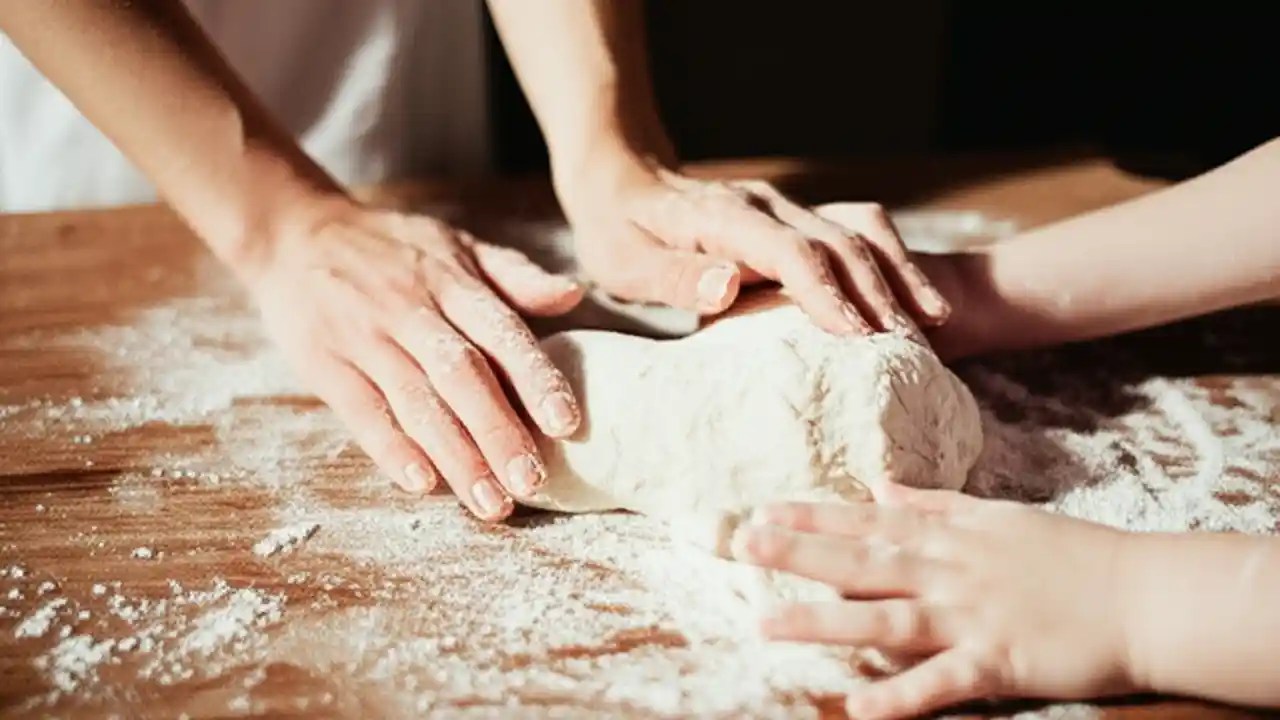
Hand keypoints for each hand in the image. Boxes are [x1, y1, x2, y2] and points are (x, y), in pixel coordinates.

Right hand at [244, 199, 584, 521]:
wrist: (292, 232)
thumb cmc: (392, 248)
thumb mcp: (457, 245)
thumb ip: (517, 276)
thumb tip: (575, 294)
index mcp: (452, 282)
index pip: (501, 333)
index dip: (535, 378)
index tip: (567, 424)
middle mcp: (411, 311)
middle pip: (462, 376)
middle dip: (499, 432)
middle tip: (532, 483)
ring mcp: (365, 339)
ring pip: (416, 403)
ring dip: (455, 457)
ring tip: (490, 503)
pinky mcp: (325, 366)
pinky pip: (362, 412)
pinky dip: (391, 449)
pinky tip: (422, 483)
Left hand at [557, 156, 950, 336]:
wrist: (623, 180)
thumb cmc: (619, 233)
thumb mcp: (626, 264)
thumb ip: (675, 277)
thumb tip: (727, 286)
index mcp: (725, 218)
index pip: (790, 253)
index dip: (827, 294)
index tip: (857, 336)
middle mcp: (765, 204)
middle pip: (836, 244)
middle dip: (877, 294)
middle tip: (908, 348)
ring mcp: (785, 206)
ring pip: (856, 235)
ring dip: (896, 277)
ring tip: (933, 323)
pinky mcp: (795, 217)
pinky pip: (855, 232)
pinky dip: (890, 263)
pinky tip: (915, 297)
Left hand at [730, 486, 1138, 718]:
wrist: (1144, 594)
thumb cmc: (1071, 554)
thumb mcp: (996, 517)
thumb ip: (934, 505)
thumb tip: (880, 487)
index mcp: (949, 536)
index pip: (866, 523)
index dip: (811, 518)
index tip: (760, 511)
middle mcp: (950, 571)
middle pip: (862, 561)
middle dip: (799, 553)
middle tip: (742, 544)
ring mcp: (970, 616)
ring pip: (885, 617)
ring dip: (824, 621)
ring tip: (767, 624)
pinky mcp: (998, 662)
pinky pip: (940, 683)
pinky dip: (899, 696)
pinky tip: (857, 708)